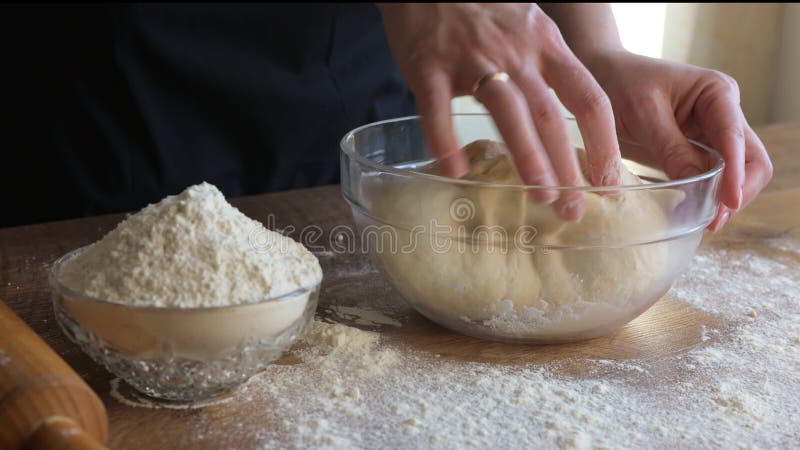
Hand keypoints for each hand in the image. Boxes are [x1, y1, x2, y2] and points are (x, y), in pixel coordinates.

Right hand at [377, 3, 622, 220]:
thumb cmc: (480, 8)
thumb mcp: (528, 24)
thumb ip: (547, 65)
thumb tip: (564, 121)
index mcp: (545, 43)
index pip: (588, 99)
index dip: (603, 144)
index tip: (609, 182)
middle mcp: (515, 52)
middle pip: (551, 114)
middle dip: (567, 166)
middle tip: (574, 208)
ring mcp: (471, 58)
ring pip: (508, 111)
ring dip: (527, 156)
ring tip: (540, 195)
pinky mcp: (428, 66)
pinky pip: (438, 108)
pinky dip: (445, 141)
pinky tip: (454, 171)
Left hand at [582, 49, 773, 230]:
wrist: (600, 77)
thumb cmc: (620, 83)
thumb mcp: (643, 114)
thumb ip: (671, 149)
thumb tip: (697, 189)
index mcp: (717, 93)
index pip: (737, 139)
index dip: (737, 174)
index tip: (728, 203)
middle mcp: (724, 114)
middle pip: (751, 161)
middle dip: (737, 191)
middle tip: (712, 220)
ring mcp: (712, 134)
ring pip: (736, 174)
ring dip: (723, 198)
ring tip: (700, 220)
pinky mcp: (695, 152)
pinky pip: (711, 179)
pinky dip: (707, 196)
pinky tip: (690, 211)